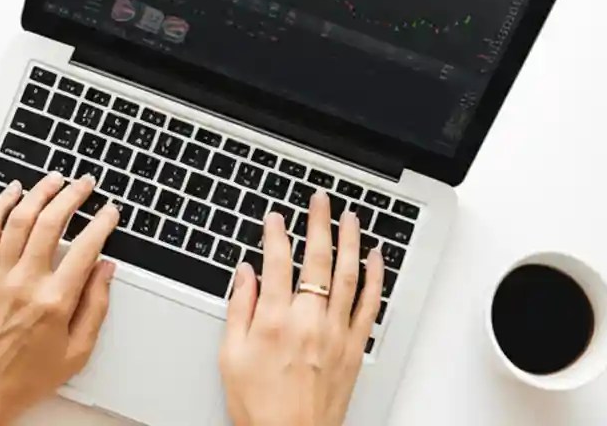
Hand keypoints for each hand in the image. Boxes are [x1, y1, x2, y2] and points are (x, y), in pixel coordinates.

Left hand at [0, 173, 119, 425]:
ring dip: (40, 192)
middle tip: (85, 184)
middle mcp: (25, 283)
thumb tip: (106, 270)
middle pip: (52, 222)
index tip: (110, 211)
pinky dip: (0, 206)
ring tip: (54, 179)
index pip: (85, 247)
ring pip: (19, 218)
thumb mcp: (76, 353)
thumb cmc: (24, 379)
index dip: (102, 223)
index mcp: (55, 302)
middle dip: (73, 195)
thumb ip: (96, 307)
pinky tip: (12, 192)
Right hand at [220, 190, 383, 425]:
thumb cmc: (260, 406)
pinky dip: (375, 278)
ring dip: (350, 241)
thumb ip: (239, 309)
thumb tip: (245, 275)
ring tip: (350, 217)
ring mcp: (336, 333)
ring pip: (348, 275)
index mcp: (275, 320)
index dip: (276, 234)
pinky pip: (370, 305)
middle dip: (318, 224)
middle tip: (320, 200)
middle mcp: (309, 321)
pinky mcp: (355, 348)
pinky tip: (375, 259)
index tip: (276, 218)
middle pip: (317, 260)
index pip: (277, 262)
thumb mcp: (231, 357)